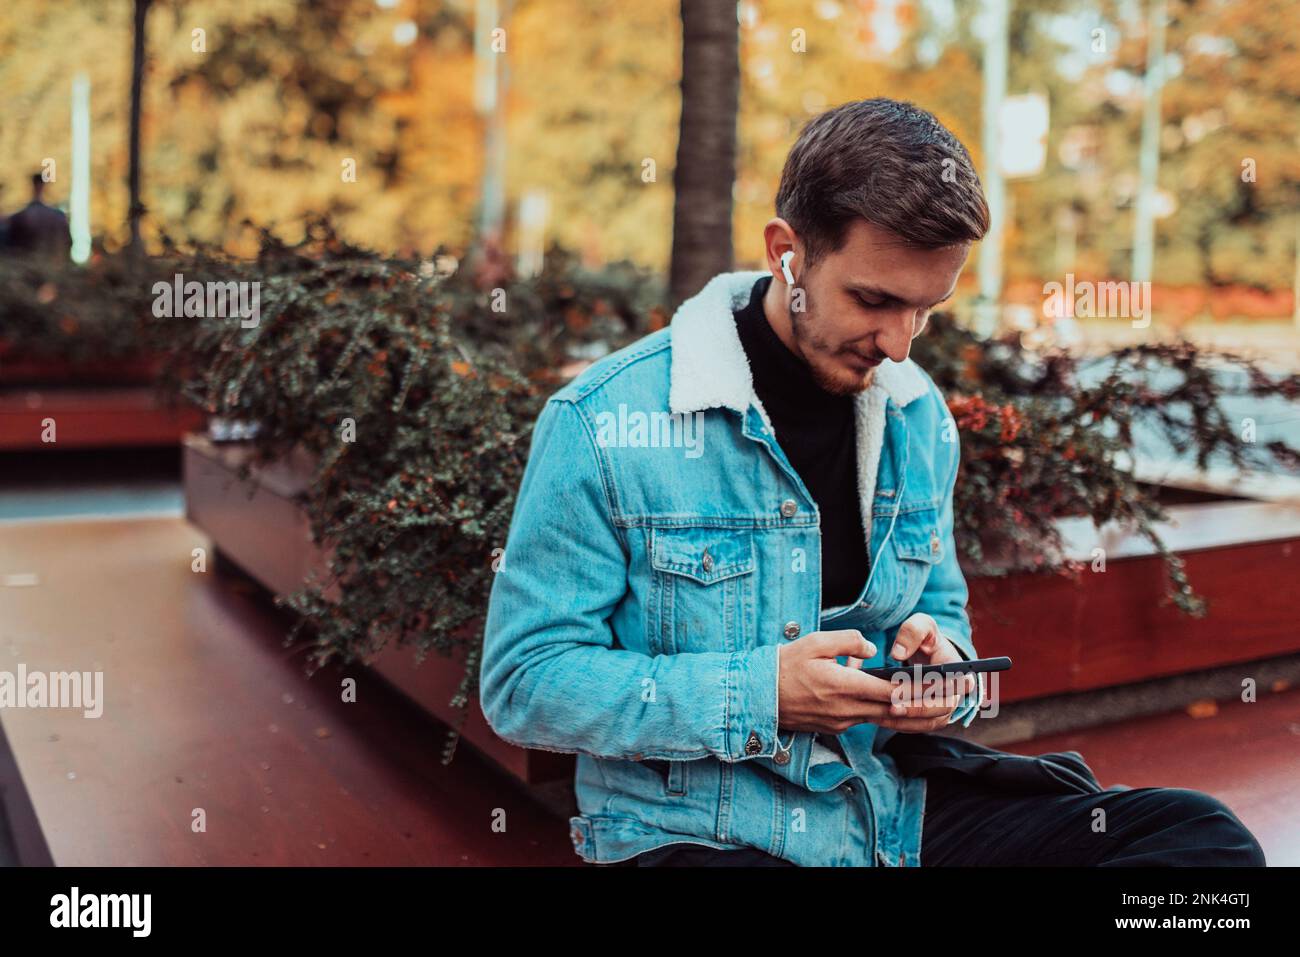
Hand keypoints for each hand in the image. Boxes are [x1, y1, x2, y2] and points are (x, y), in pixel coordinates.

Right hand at [776, 629, 965, 735]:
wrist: (756, 697)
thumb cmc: (783, 666)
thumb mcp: (814, 642)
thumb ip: (848, 642)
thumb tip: (871, 648)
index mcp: (844, 686)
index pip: (894, 692)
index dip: (923, 693)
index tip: (946, 689)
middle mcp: (847, 710)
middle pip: (898, 714)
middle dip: (931, 710)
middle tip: (957, 703)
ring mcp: (842, 722)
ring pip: (887, 722)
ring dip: (917, 718)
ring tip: (944, 712)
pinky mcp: (836, 726)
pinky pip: (871, 721)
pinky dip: (894, 717)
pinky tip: (907, 710)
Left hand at [878, 613, 976, 731]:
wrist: (927, 653)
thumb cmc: (926, 639)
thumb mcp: (922, 626)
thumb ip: (912, 632)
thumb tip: (898, 653)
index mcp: (960, 671)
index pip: (958, 685)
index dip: (941, 691)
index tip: (919, 690)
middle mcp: (957, 694)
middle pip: (940, 708)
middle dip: (916, 709)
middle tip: (892, 707)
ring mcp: (944, 709)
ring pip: (927, 722)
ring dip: (903, 721)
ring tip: (877, 715)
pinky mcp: (930, 719)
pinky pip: (916, 726)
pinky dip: (897, 724)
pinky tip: (876, 718)